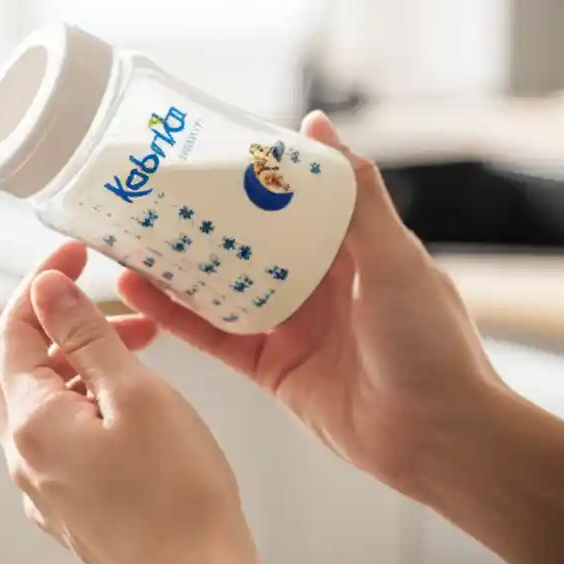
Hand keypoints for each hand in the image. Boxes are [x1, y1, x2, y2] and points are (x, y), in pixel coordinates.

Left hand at [0, 242, 265, 563]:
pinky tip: (131, 407)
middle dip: (59, 325)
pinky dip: (83, 405)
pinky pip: (57, 438)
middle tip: (115, 313)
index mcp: (32, 422)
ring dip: (76, 366)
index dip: (41, 283)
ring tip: (140, 356)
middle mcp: (24, 456)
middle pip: (15, 364)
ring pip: (38, 402)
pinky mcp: (67, 505)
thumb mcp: (137, 395)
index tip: (75, 253)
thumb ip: (87, 336)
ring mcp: (43, 485)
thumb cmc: (179, 501)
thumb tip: (48, 289)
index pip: (12, 329)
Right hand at [116, 111, 503, 493]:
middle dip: (199, 216)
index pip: (291, 196)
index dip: (249, 171)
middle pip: (244, 239)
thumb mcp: (396, 258)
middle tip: (148, 188)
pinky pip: (211, 333)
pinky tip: (135, 290)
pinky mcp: (267, 365)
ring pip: (218, 285)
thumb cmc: (431, 344)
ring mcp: (288, 323)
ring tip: (126, 234)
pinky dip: (173, 313)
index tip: (204, 145)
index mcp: (349, 247)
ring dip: (174, 263)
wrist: (437, 439)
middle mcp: (314, 281)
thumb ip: (356, 197)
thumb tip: (317, 124)